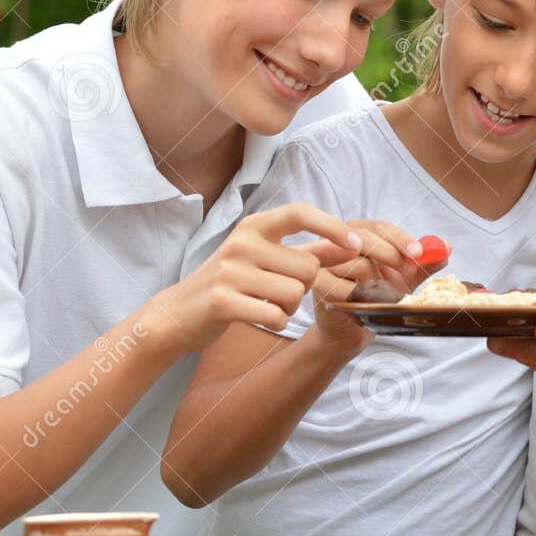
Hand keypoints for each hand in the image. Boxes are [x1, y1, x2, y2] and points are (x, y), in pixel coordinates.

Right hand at [143, 203, 361, 352]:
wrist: (178, 313)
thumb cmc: (231, 283)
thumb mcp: (265, 258)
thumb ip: (308, 251)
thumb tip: (352, 245)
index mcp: (253, 226)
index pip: (300, 213)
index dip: (333, 227)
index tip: (357, 244)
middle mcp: (241, 243)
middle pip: (308, 267)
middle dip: (305, 287)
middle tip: (280, 292)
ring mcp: (230, 271)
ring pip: (295, 294)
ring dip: (290, 308)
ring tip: (267, 305)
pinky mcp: (222, 301)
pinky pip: (276, 316)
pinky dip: (276, 322)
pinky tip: (258, 318)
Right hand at [308, 220, 449, 349]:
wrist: (351, 327)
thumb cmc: (375, 296)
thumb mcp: (404, 278)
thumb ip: (424, 263)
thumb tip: (447, 248)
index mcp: (358, 233)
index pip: (380, 227)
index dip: (401, 238)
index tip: (419, 252)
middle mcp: (337, 242)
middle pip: (364, 238)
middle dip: (392, 254)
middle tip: (410, 271)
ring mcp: (324, 261)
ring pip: (356, 265)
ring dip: (378, 283)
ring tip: (384, 296)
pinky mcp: (316, 284)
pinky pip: (344, 288)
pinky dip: (361, 298)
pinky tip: (366, 304)